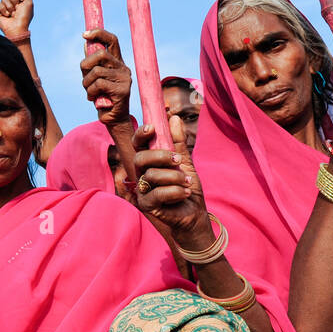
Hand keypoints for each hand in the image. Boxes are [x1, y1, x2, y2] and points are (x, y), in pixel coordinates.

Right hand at [0, 0, 33, 41]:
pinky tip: (6, 15)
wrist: (17, 28)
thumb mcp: (29, 3)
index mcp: (20, 2)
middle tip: (16, 8)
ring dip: (9, 6)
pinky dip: (3, 9)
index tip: (22, 0)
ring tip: (12, 14)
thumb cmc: (24, 17)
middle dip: (14, 0)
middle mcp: (13, 4)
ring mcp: (6, 8)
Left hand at [81, 29, 132, 126]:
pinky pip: (98, 84)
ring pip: (96, 71)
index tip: (85, 34)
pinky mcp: (122, 90)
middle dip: (85, 65)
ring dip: (86, 83)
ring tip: (89, 92)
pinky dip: (90, 92)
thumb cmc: (102, 96)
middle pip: (100, 54)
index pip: (112, 40)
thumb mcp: (95, 77)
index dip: (98, 33)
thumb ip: (92, 62)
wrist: (113, 118)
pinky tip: (93, 98)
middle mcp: (123, 68)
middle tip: (85, 77)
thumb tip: (86, 42)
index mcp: (117, 62)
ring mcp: (124, 79)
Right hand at [131, 115, 211, 244]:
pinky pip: (157, 194)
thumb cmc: (187, 187)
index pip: (138, 145)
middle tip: (178, 160)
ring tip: (187, 182)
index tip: (153, 128)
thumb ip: (179, 142)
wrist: (194, 214)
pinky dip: (175, 192)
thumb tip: (174, 117)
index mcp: (149, 162)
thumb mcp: (186, 162)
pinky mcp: (146, 205)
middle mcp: (141, 174)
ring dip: (174, 177)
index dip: (141, 134)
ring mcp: (142, 190)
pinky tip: (185, 192)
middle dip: (160, 156)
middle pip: (140, 158)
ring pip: (151, 176)